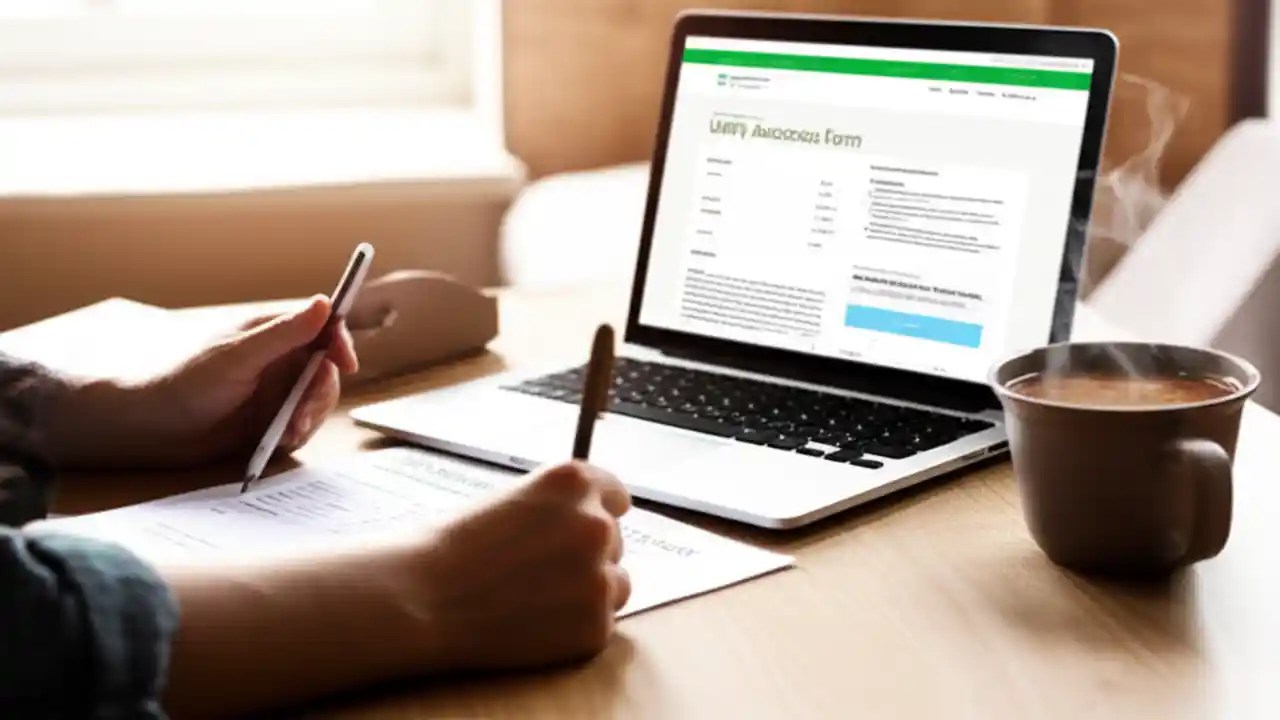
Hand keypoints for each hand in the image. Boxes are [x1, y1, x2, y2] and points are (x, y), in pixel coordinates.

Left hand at [47, 295, 357, 468]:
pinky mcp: (269, 420)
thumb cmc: (184, 382)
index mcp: (273, 333)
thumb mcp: (237, 356)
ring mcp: (275, 391)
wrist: (149, 427)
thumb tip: (324, 304)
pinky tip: (279, 442)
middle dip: (320, 394)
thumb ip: (284, 333)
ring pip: (316, 401)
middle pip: (326, 370)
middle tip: (302, 415)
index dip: (339, 343)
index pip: (323, 329)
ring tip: (288, 433)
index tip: (346, 364)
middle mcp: (279, 360)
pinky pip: (300, 426)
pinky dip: (297, 436)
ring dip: (310, 418)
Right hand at [412, 461, 631, 670]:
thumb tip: (582, 525)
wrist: (419, 599)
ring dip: (585, 592)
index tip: (581, 532)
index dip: (596, 514)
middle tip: (535, 574)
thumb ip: (555, 509)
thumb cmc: (449, 546)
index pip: (616, 496)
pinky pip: (599, 626)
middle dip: (584, 557)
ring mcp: (599, 578)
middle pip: (614, 542)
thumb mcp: (510, 500)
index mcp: (574, 482)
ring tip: (532, 599)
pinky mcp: (594, 627)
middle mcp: (596, 524)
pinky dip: (573, 630)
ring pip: (614, 585)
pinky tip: (531, 625)